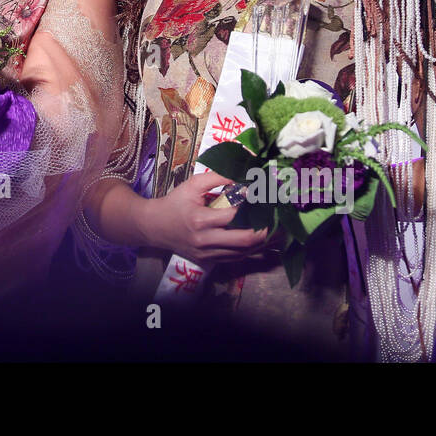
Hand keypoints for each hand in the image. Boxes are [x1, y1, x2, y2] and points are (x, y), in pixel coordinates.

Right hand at [142, 171, 279, 263]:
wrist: (154, 227)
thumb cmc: (175, 203)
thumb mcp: (192, 184)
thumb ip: (217, 177)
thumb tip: (243, 174)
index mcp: (200, 220)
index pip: (233, 215)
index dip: (251, 205)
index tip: (263, 194)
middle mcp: (206, 241)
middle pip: (244, 240)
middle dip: (266, 230)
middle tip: (280, 218)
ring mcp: (209, 254)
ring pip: (244, 253)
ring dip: (264, 242)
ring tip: (280, 230)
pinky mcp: (211, 260)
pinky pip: (238, 259)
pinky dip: (253, 250)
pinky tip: (265, 242)